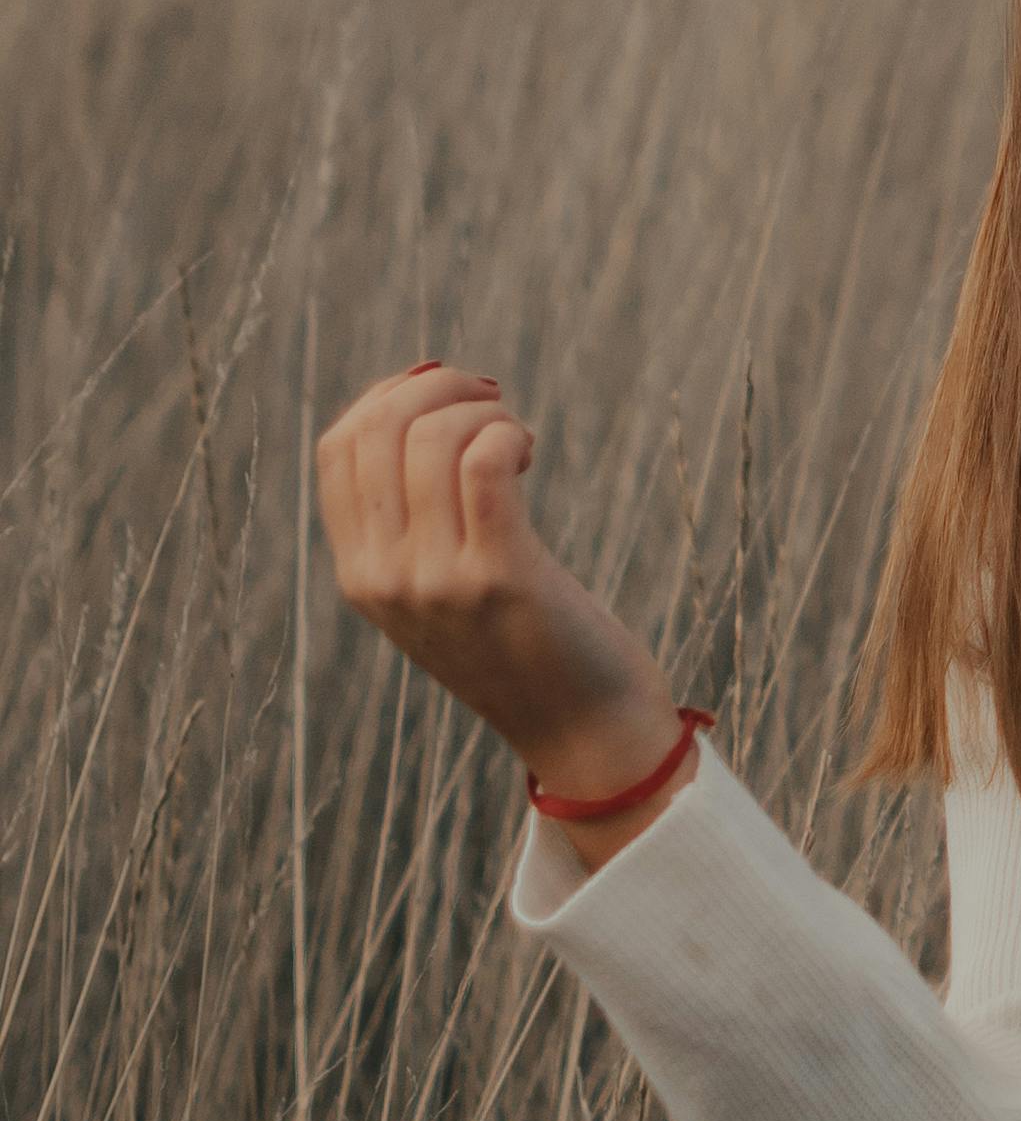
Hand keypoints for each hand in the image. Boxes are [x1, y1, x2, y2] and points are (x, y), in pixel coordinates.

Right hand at [315, 360, 689, 833]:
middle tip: (493, 403)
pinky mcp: (501, 578)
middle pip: (378, 430)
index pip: (337, 447)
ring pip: (433, 438)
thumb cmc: (527, 644)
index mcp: (360, 575)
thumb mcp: (442, 590)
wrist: (583, 731)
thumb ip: (416, 522)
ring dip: (485, 413)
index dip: (390, 397)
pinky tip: (528, 453)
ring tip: (518, 441)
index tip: (445, 397)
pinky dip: (507, 435)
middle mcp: (385, 578)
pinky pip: (485, 464)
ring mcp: (437, 581)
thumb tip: (424, 400)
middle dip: (438, 389)